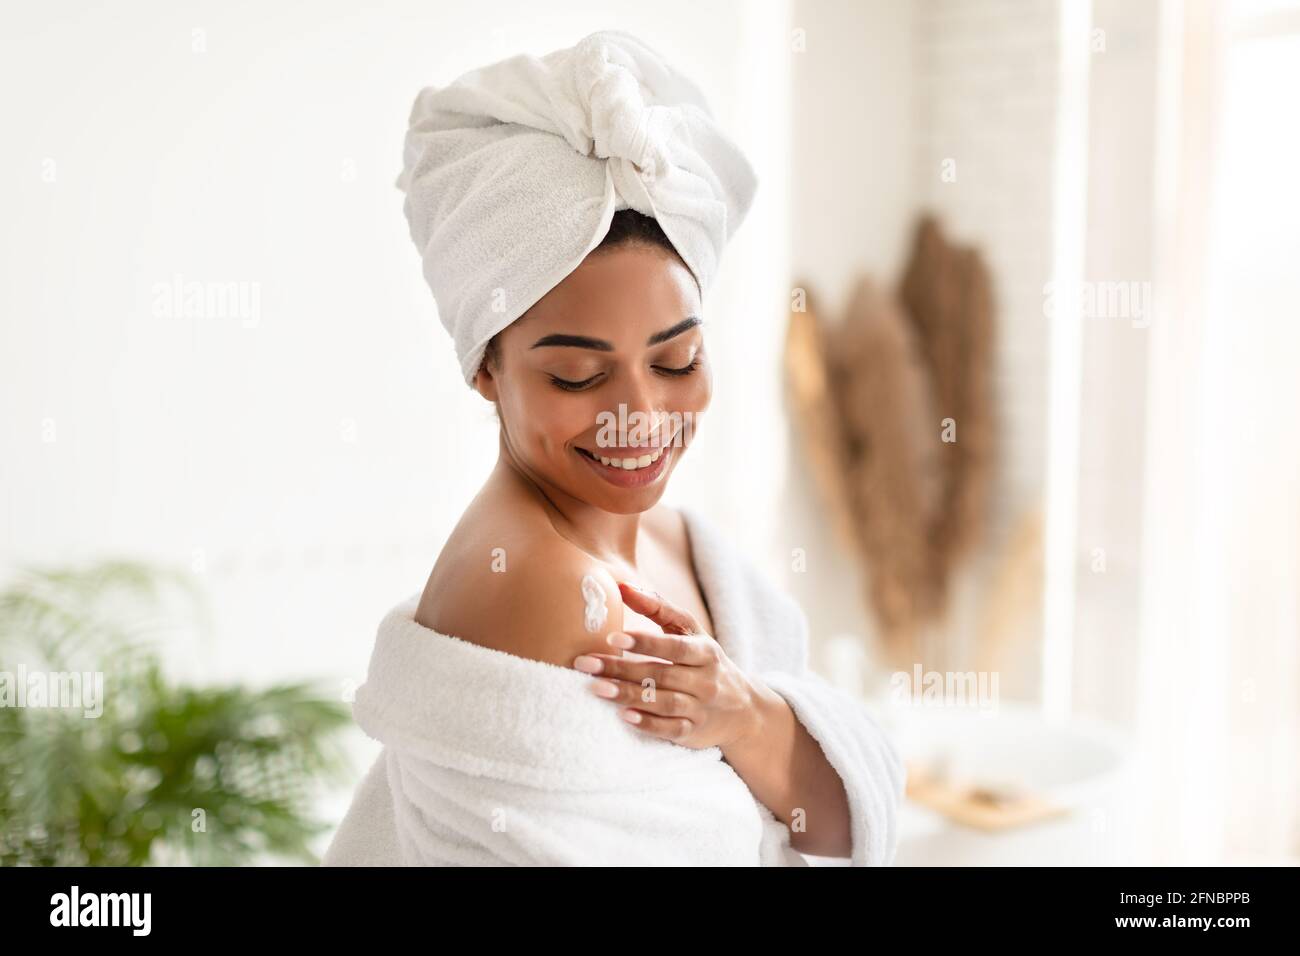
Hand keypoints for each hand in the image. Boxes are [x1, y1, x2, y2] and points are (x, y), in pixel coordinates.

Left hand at [571, 581, 762, 749]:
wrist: (743, 709)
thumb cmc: (705, 662)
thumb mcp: (691, 633)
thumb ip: (659, 609)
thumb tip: (622, 586)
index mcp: (705, 652)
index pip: (674, 647)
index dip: (645, 642)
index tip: (613, 637)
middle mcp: (705, 681)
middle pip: (661, 674)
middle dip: (621, 668)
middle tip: (586, 663)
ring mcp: (700, 708)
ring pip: (663, 703)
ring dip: (628, 696)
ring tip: (596, 688)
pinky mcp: (693, 732)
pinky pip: (670, 730)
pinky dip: (648, 724)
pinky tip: (624, 716)